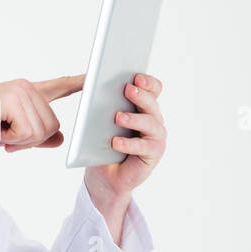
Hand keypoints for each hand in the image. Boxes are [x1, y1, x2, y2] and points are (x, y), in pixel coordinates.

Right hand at [0, 74, 84, 149]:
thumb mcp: (11, 136)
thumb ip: (37, 137)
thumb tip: (62, 139)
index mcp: (27, 92)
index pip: (58, 86)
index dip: (78, 83)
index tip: (95, 75)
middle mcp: (27, 87)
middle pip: (52, 126)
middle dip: (29, 140)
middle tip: (4, 136)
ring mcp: (22, 90)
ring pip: (41, 131)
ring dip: (18, 140)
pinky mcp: (14, 98)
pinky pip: (28, 132)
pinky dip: (11, 139)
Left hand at [84, 73, 165, 201]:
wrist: (106, 175)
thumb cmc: (105, 144)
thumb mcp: (102, 122)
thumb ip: (105, 105)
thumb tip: (95, 86)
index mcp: (143, 107)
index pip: (153, 88)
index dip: (147, 81)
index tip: (135, 76)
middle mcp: (153, 119)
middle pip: (152, 103)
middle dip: (140, 95)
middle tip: (127, 89)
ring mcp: (156, 137)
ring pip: (150, 123)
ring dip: (134, 119)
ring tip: (118, 117)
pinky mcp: (153, 154)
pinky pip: (144, 147)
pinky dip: (129, 144)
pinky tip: (115, 142)